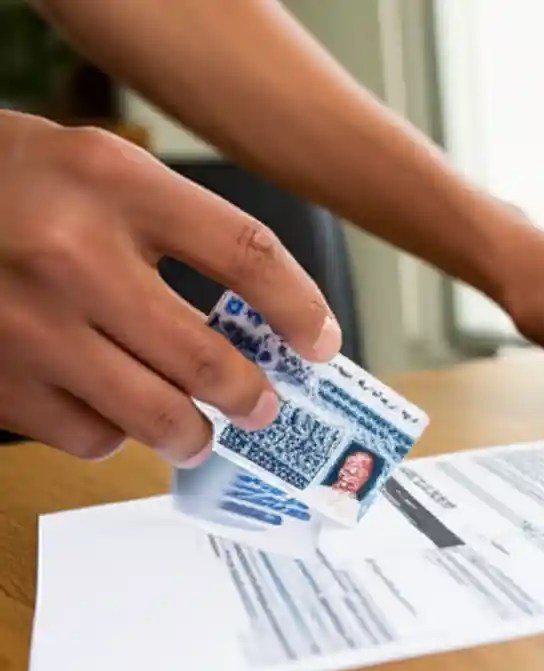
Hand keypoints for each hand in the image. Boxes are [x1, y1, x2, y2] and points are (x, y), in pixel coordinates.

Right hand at [0, 112, 340, 464]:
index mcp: (116, 184)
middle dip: (252, 396)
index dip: (300, 309)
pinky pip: (90, 435)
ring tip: (199, 432)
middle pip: (206, 357)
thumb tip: (265, 319)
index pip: (246, 254)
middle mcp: (73, 254)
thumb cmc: (18, 183)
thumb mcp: (103, 169)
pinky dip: (115, 435)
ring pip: (154, 414)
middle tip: (262, 406)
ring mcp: (29, 323)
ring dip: (193, 433)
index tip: (321, 344)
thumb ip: (180, 229)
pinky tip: (112, 412)